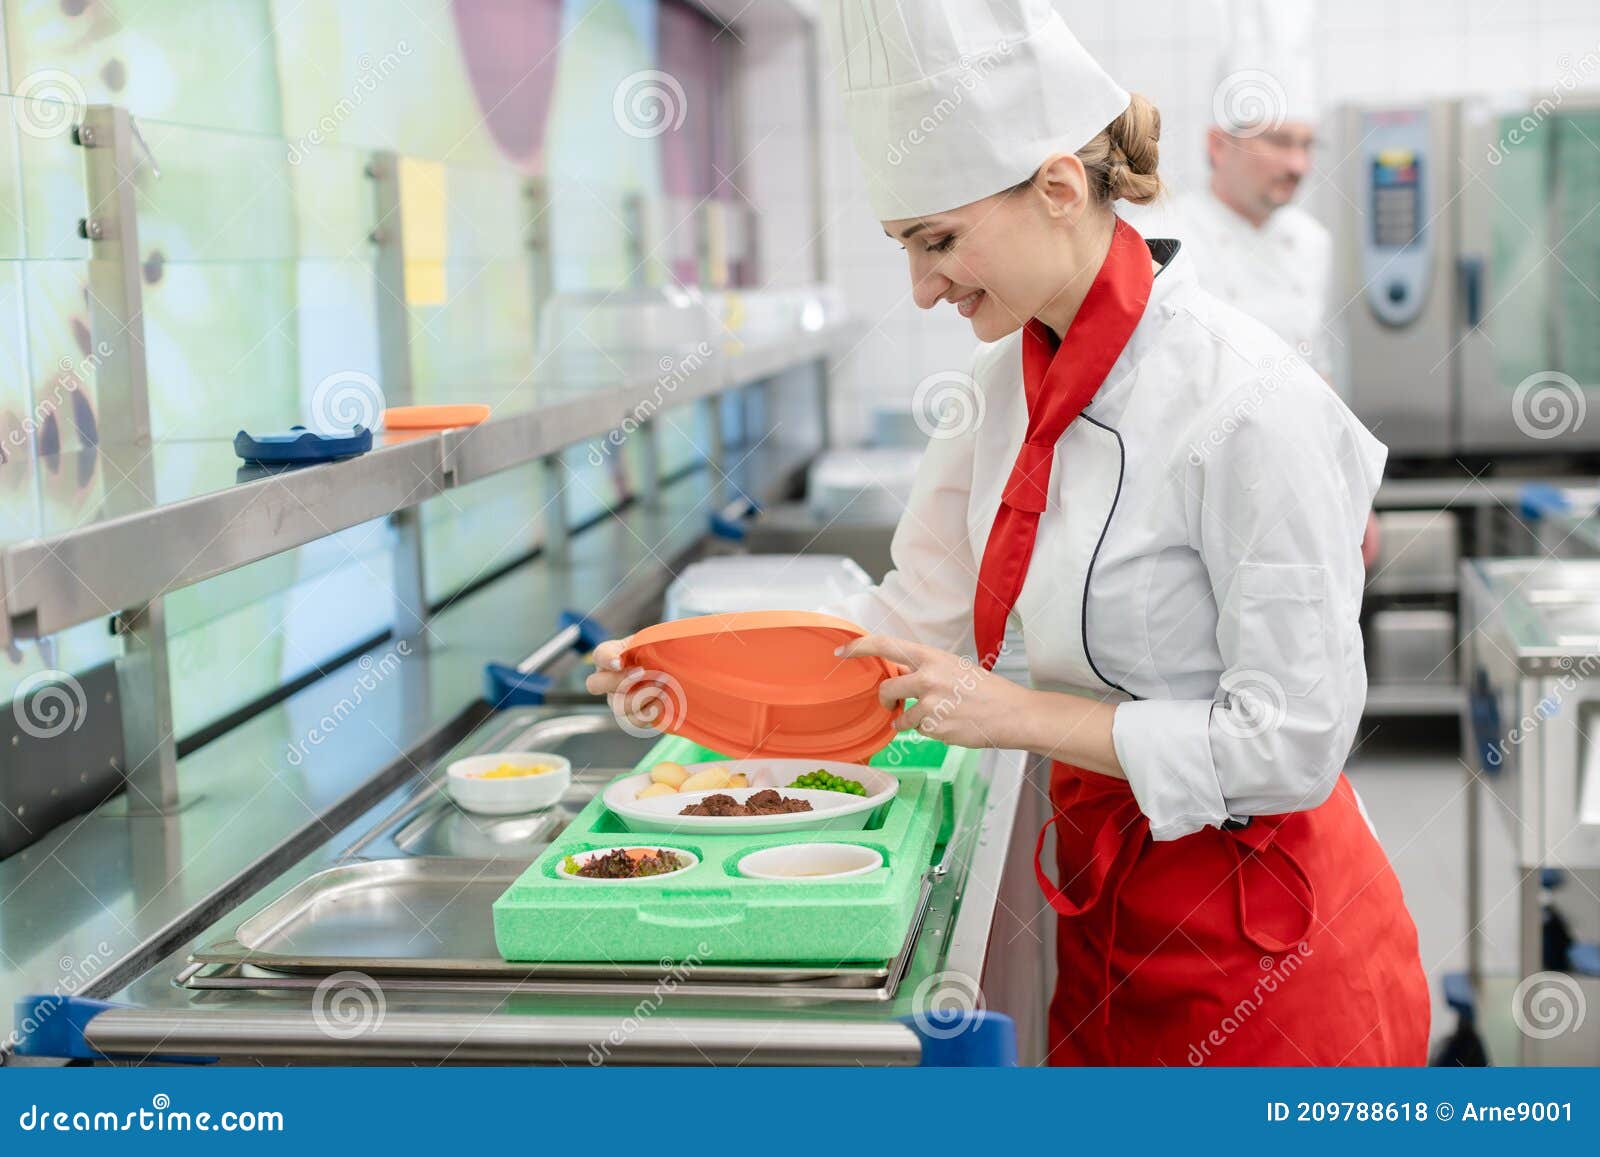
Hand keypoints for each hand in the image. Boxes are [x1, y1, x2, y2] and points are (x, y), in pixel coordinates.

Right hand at [583, 638, 666, 732]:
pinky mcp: (632, 715)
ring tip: (662, 685)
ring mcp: (617, 699)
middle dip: (619, 680)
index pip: (599, 655)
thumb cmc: (658, 652)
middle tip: (642, 672)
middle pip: (594, 685)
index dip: (606, 660)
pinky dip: (651, 711)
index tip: (619, 662)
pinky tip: (664, 698)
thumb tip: (662, 638)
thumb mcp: (654, 641)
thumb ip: (652, 639)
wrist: (672, 672)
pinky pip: (635, 720)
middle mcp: (608, 680)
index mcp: (611, 656)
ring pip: (618, 706)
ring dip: (642, 696)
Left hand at [835, 634, 1033, 749]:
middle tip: (893, 704)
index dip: (859, 647)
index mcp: (932, 657)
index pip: (886, 645)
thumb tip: (896, 672)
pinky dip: (931, 731)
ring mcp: (931, 705)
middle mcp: (928, 678)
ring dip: (913, 721)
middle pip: (887, 689)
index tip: (841, 651)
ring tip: (941, 715)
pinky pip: (920, 732)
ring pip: (902, 718)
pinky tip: (952, 725)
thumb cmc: (986, 689)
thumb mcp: (953, 667)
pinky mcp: (936, 729)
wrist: (1012, 713)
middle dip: (886, 700)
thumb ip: (924, 668)